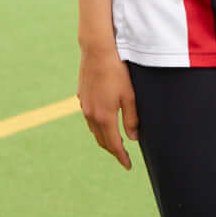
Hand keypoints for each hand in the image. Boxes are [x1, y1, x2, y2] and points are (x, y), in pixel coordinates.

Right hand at [77, 45, 137, 169]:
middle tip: (123, 156)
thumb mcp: (130, 96)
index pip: (114, 144)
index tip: (128, 166)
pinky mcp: (81, 97)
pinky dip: (97, 125)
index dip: (121, 157)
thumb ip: (131, 119)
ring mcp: (84, 106)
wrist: (97, 51)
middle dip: (113, 150)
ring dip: (104, 138)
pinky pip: (89, 118)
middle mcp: (91, 115)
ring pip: (94, 130)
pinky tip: (104, 121)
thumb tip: (133, 138)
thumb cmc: (117, 71)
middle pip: (102, 140)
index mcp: (104, 117)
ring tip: (115, 142)